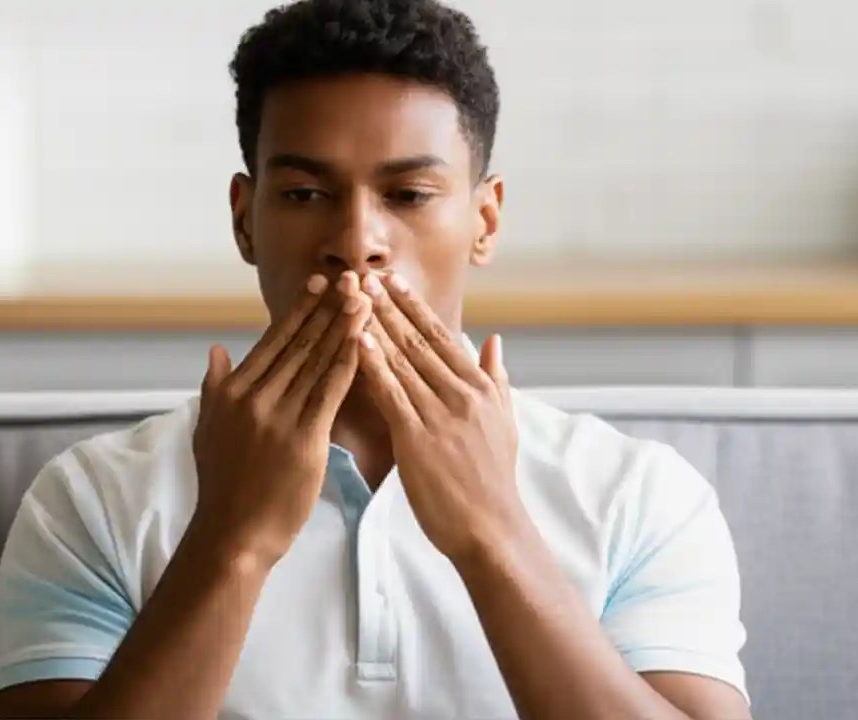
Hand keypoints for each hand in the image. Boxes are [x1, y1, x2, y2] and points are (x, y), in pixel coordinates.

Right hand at [191, 271, 371, 566]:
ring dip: (344, 326)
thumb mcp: (206, 432)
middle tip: (352, 277)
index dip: (299, 311)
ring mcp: (278, 417)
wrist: (233, 536)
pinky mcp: (304, 439)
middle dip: (328, 308)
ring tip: (365, 297)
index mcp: (231, 392)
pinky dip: (349, 362)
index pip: (272, 342)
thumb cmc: (223, 490)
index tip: (319, 284)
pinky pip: (331, 391)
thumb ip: (213, 388)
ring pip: (317, 361)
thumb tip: (216, 350)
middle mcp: (253, 397)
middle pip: (298, 343)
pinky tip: (366, 340)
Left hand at [357, 272, 522, 564]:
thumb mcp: (506, 422)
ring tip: (351, 296)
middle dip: (387, 305)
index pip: (442, 336)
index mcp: (481, 388)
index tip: (392, 281)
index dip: (414, 307)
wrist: (491, 529)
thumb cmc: (494, 482)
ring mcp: (440, 414)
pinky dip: (372, 363)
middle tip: (361, 275)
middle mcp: (462, 393)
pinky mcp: (417, 438)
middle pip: (417, 340)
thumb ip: (498, 379)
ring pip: (401, 359)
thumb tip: (493, 342)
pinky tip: (354, 340)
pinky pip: (390, 393)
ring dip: (374, 324)